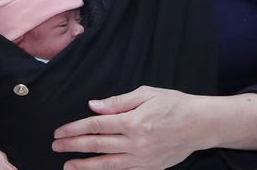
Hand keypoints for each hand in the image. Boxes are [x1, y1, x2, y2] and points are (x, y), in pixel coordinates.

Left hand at [53, 86, 208, 169]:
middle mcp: (136, 142)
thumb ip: (118, 102)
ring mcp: (142, 159)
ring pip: (106, 165)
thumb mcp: (147, 94)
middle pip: (97, 145)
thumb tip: (93, 106)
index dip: (75, 129)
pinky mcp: (150, 168)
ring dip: (84, 166)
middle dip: (73, 146)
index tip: (60, 131)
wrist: (200, 124)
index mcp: (133, 121)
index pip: (96, 126)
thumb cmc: (174, 105)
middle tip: (56, 146)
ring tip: (68, 165)